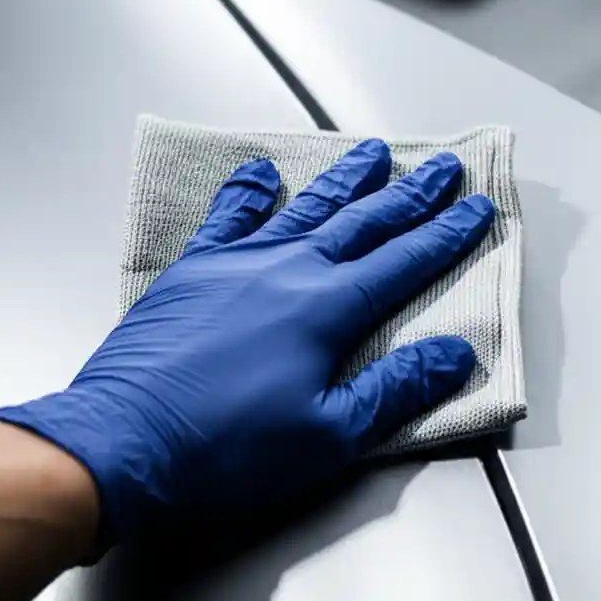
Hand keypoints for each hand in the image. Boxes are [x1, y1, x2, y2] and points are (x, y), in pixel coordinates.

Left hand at [0, 139, 494, 547]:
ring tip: (374, 151)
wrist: (124, 443)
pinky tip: (260, 174)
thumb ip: (397, 389)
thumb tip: (456, 354)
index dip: (447, 236)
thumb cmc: (228, 449)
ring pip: (305, 208)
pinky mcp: (192, 273)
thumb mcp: (330, 435)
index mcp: (327, 310)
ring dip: (345, 180)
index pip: (404, 262)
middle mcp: (287, 271)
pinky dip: (248, 192)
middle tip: (444, 166)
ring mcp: (235, 264)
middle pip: (364, 222)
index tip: (476, 210)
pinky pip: (227, 217)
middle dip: (411, 195)